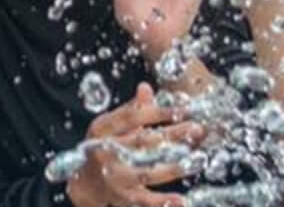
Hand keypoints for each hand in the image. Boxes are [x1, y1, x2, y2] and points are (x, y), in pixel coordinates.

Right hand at [66, 84, 200, 206]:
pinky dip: (163, 202)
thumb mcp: (110, 125)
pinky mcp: (123, 198)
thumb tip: (146, 88)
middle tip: (197, 128)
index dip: (158, 112)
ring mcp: (114, 178)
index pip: (131, 117)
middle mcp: (105, 153)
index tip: (183, 108)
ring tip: (198, 160)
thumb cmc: (103, 146)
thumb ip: (131, 109)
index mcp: (102, 129)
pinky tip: (181, 200)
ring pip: (147, 173)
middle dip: (172, 135)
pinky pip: (145, 201)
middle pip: (143, 142)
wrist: (84, 183)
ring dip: (174, 167)